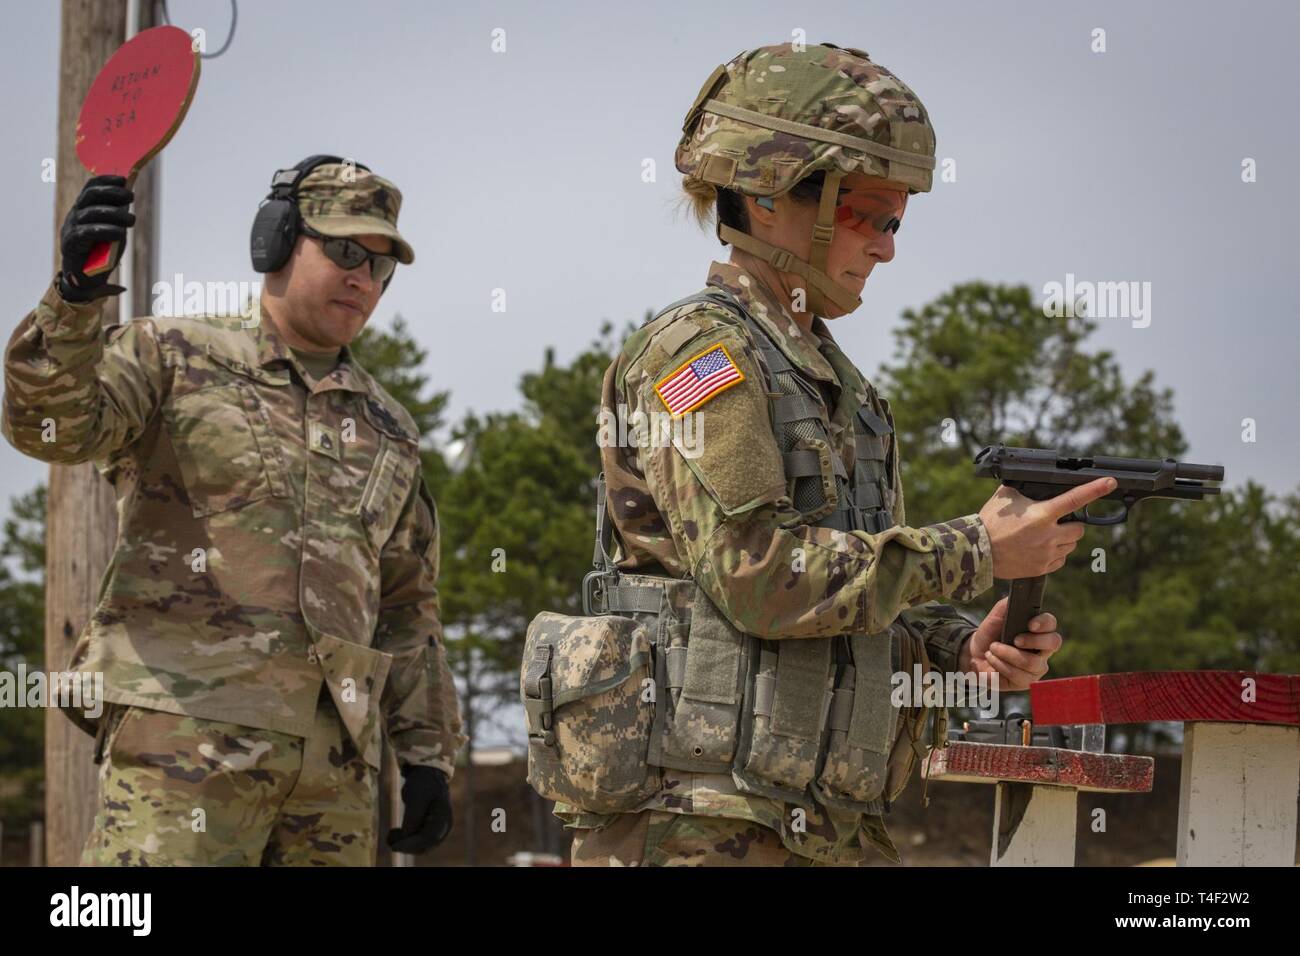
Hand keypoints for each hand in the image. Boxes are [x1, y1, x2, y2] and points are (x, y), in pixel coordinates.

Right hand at [58, 174, 134, 302]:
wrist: (86, 279)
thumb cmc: (102, 253)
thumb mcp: (115, 231)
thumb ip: (119, 216)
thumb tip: (129, 197)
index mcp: (84, 209)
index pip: (91, 188)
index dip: (106, 181)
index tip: (124, 179)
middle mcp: (75, 215)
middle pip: (90, 196)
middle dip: (112, 193)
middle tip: (131, 197)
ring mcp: (71, 228)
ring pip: (90, 213)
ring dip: (114, 213)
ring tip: (131, 220)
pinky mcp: (71, 244)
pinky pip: (87, 232)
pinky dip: (106, 230)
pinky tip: (120, 233)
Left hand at [387, 765, 451, 853]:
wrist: (427, 774)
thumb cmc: (422, 784)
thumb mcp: (415, 798)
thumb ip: (412, 819)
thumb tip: (405, 838)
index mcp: (444, 818)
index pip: (429, 838)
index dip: (411, 844)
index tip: (394, 846)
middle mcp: (444, 827)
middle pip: (425, 846)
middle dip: (406, 846)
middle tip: (390, 838)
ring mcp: (438, 830)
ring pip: (421, 846)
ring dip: (405, 844)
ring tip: (392, 833)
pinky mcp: (430, 829)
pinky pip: (418, 841)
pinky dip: (406, 840)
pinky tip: (396, 832)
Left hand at [963, 596, 1061, 691]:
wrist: (974, 654)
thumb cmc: (990, 634)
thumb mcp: (995, 617)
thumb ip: (1007, 605)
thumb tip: (1016, 597)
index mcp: (1038, 630)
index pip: (1051, 624)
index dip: (1044, 623)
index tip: (1030, 624)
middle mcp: (1042, 649)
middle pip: (1053, 643)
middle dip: (1033, 641)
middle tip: (1015, 639)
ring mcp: (1036, 667)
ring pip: (1032, 662)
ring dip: (1007, 654)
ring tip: (992, 649)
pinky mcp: (1026, 681)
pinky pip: (1018, 676)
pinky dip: (1000, 665)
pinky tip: (992, 659)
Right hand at [978, 477, 1115, 579]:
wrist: (978, 551)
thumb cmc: (990, 522)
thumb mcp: (1006, 497)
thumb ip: (1023, 488)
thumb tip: (1032, 481)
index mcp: (1042, 514)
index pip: (1076, 498)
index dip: (1096, 489)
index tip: (1110, 483)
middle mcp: (1049, 534)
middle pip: (1079, 528)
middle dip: (1072, 523)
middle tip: (1056, 522)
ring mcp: (1047, 553)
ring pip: (1071, 545)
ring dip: (1064, 539)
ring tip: (1044, 537)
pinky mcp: (1042, 568)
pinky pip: (1060, 560)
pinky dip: (1055, 554)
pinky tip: (1040, 549)